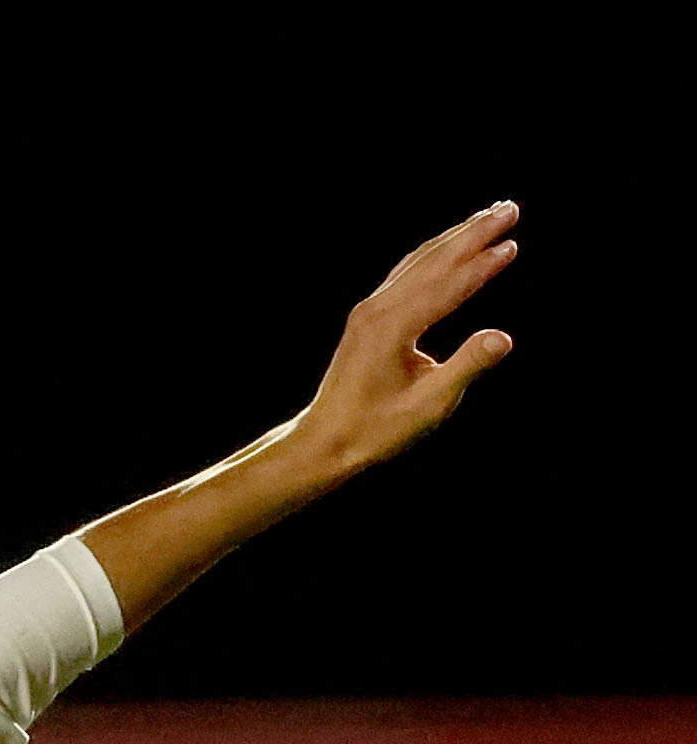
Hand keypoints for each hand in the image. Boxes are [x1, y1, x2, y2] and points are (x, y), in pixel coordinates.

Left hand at [295, 201, 517, 475]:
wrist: (324, 442)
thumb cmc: (376, 431)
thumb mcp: (428, 406)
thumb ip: (466, 367)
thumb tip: (503, 338)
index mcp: (392, 329)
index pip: (447, 287)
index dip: (482, 265)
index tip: (513, 243)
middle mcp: (377, 310)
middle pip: (433, 261)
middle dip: (473, 233)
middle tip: (510, 208)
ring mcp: (368, 310)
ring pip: (419, 261)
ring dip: (455, 237)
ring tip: (489, 215)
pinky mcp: (366, 316)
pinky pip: (405, 273)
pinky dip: (433, 254)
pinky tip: (449, 245)